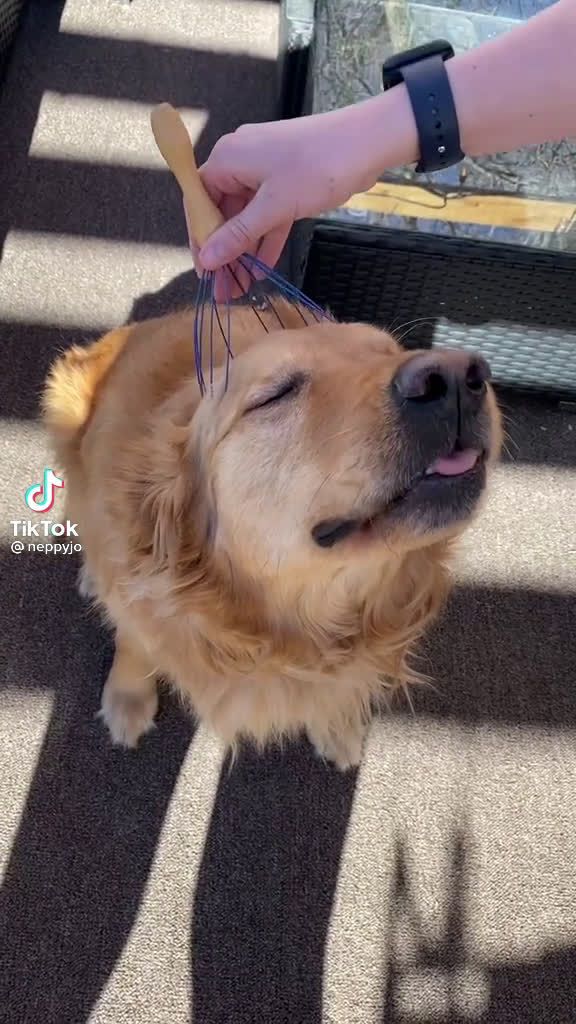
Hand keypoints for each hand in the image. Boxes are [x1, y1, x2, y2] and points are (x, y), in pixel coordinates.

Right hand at [195, 105, 380, 277]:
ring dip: (245, 252)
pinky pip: (269, 216)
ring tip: (240, 287)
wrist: (367, 143)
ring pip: (247, 218)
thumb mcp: (274, 207)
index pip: (199, 202)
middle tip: (222, 288)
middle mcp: (241, 162)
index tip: (204, 271)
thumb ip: (239, 235)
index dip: (200, 238)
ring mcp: (265, 173)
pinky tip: (262, 269)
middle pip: (223, 213)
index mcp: (227, 158)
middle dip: (224, 251)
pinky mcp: (287, 183)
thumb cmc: (317, 165)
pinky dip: (266, 240)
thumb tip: (207, 258)